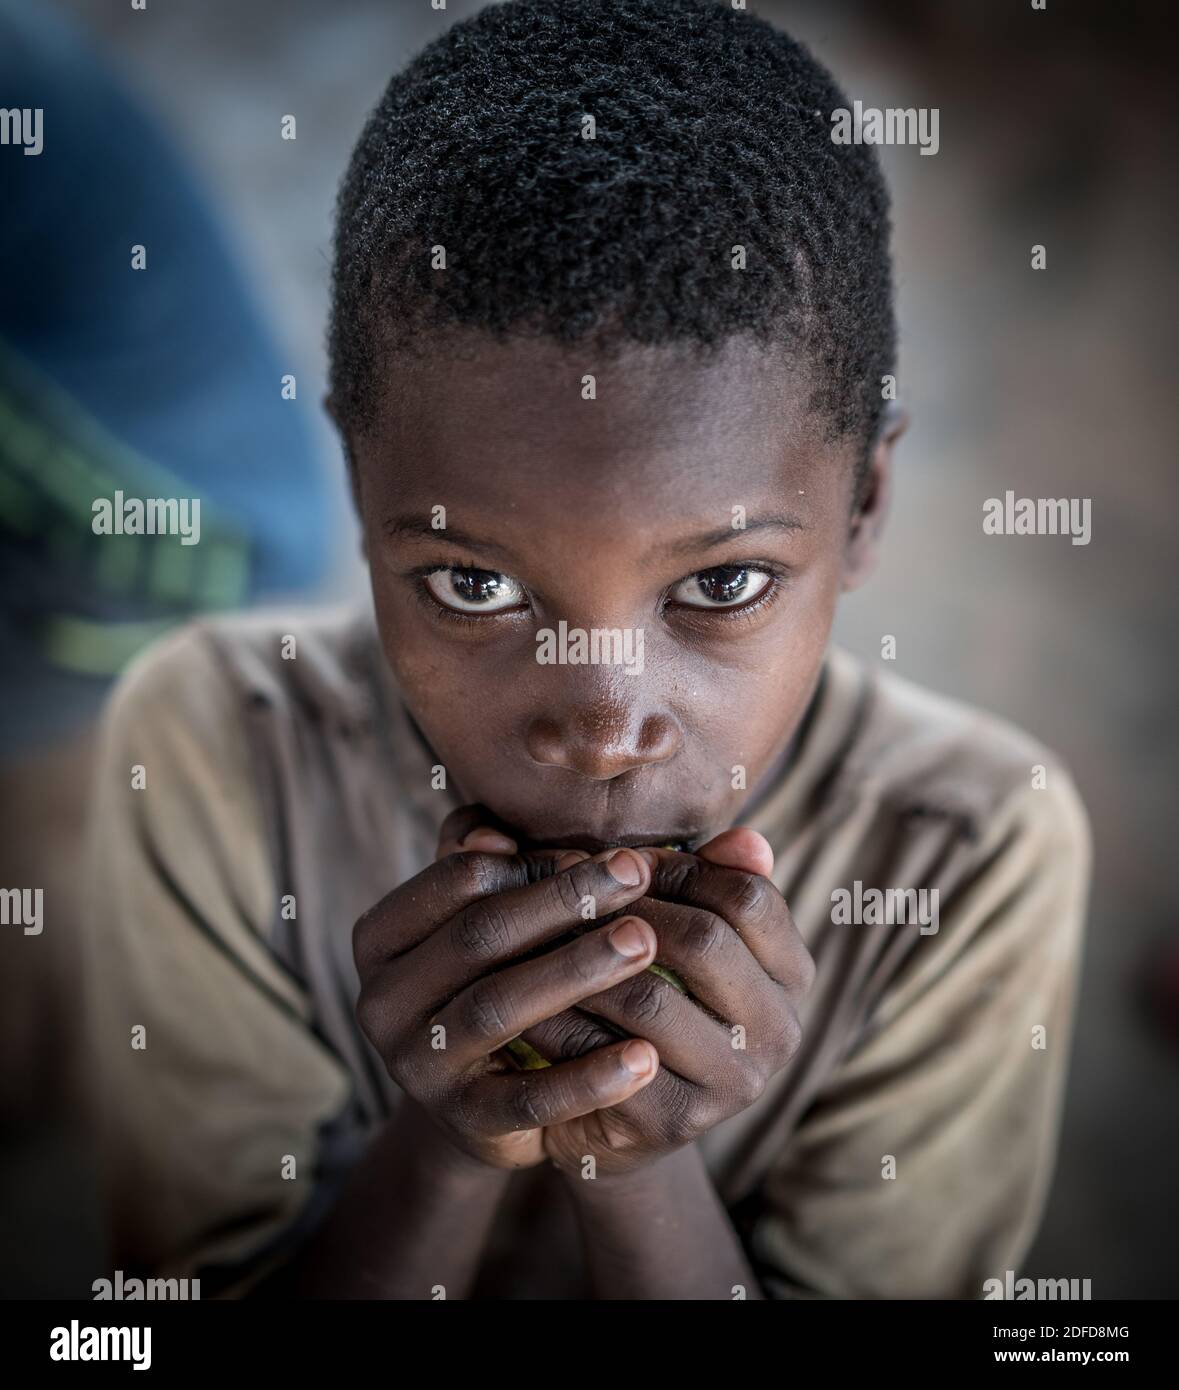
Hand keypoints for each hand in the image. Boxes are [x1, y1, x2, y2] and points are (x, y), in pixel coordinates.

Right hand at [351, 808, 663, 1170]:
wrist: (486, 1095)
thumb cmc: (495, 975)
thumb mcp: (484, 916)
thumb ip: (486, 862)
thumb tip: (495, 836)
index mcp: (381, 938)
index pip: (458, 880)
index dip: (535, 861)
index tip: (606, 855)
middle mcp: (382, 1001)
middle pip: (479, 936)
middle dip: (564, 902)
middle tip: (637, 875)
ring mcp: (416, 1066)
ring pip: (499, 1007)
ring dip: (577, 970)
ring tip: (646, 943)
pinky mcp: (461, 1122)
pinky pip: (529, 1098)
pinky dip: (589, 1078)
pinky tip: (646, 1057)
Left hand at [450, 816, 814, 1179]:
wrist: (614, 1113)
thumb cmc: (646, 993)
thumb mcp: (679, 934)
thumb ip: (706, 881)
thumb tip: (747, 836)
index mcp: (791, 975)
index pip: (749, 896)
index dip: (678, 868)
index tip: (619, 861)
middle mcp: (779, 1032)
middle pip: (704, 940)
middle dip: (625, 908)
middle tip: (566, 891)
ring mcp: (734, 1083)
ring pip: (649, 998)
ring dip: (581, 962)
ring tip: (534, 935)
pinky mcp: (678, 1123)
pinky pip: (608, 1057)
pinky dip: (562, 1022)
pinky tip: (527, 1000)